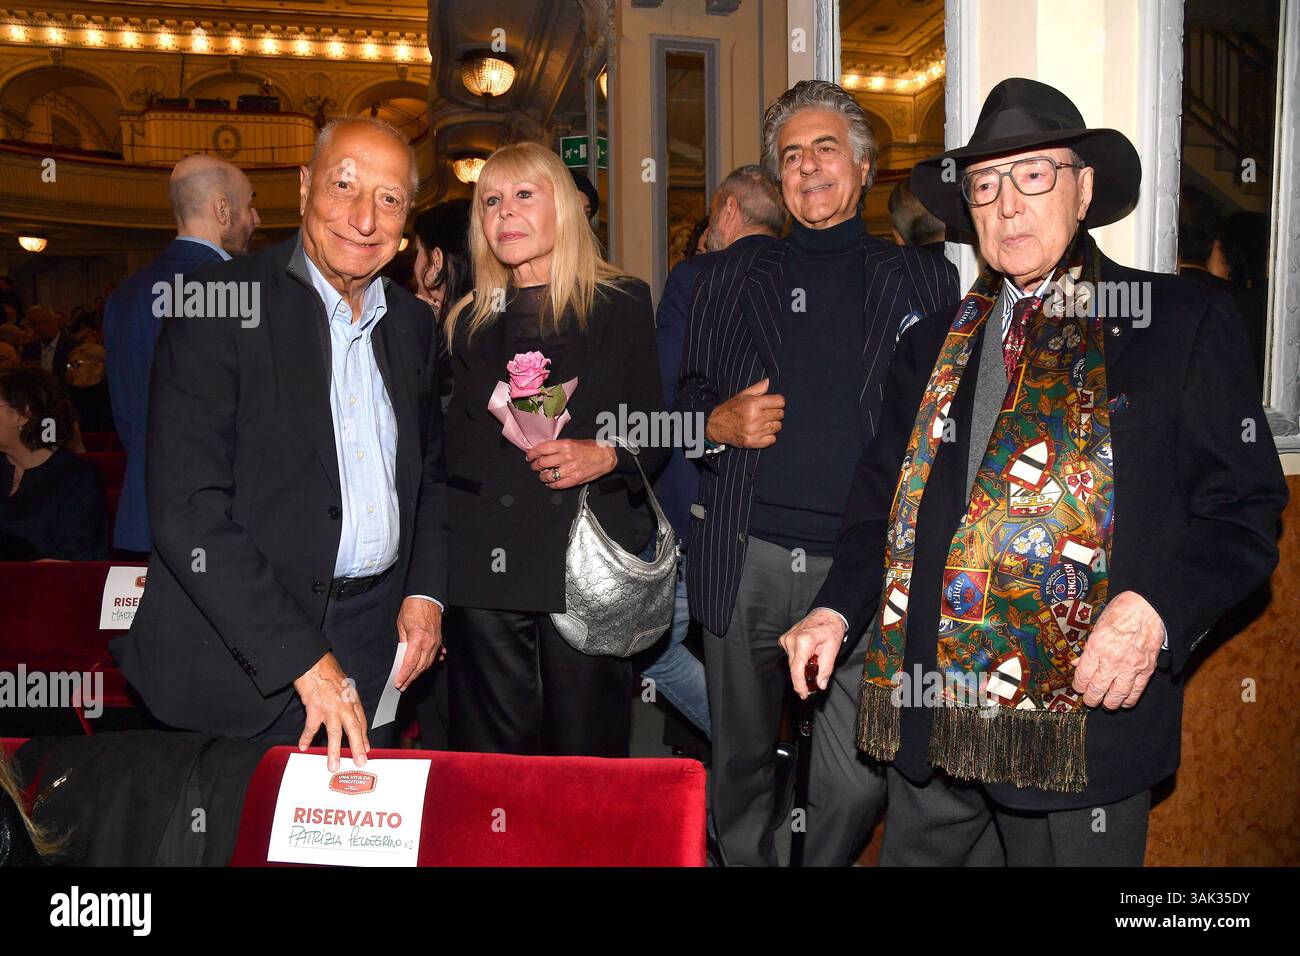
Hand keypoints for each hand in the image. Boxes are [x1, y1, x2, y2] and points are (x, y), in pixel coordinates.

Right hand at [292, 651, 369, 771]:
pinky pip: (311, 728)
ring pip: (334, 733)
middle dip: (357, 747)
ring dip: (334, 751)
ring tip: (333, 765)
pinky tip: (303, 747)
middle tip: (361, 762)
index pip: (361, 722)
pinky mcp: (315, 708)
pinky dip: (306, 738)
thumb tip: (347, 714)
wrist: (313, 662)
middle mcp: (344, 705)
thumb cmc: (328, 671)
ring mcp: (330, 708)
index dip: (364, 737)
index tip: (367, 749)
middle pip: (354, 729)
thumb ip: (346, 700)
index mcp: (352, 700)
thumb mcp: (344, 685)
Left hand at [395, 597, 443, 690]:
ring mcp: (435, 642)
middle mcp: (429, 643)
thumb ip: (403, 642)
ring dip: (419, 673)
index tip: (399, 683)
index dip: (404, 675)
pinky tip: (426, 668)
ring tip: (410, 680)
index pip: (410, 663)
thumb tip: (402, 655)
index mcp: (418, 639)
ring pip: (428, 663)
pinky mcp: (438, 640)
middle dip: (410, 678)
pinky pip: (434, 656)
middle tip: (402, 686)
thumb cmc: (413, 608)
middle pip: (420, 666)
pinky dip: (430, 663)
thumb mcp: (401, 625)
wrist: (427, 598)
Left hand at [526, 439, 617, 489]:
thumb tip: (543, 451)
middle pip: (542, 463)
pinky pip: (557, 484)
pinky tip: (550, 482)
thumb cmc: (591, 448)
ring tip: (542, 475)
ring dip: (542, 476)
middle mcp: (566, 457)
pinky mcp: (574, 480)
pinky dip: (551, 484)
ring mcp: (570, 469)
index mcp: (565, 445)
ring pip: (548, 475)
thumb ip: (558, 446)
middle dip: (535, 465)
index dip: (532, 453)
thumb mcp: (573, 441)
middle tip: (534, 466)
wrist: (606, 457)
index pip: (542, 449)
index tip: (529, 456)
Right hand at [706, 378, 784, 448]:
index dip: (778, 401)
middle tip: (767, 413)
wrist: (716, 427)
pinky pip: (772, 439)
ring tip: (763, 422)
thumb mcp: (742, 395)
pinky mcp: (753, 443)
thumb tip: (770, 381)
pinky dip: (769, 436)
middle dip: (776, 412)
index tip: (773, 403)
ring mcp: (754, 432)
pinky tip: (761, 432)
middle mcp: (754, 418)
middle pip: (780, 414)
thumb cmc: (731, 409)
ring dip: (773, 424)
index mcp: (753, 404)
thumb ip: (758, 388)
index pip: (780, 401)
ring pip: (777, 427)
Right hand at [779, 608, 846, 698]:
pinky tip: (807, 656)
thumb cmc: (831, 630)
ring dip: (801, 668)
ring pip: (792, 663)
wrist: (827, 615)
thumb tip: (821, 685)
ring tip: (814, 662)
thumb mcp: (833, 650)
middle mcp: (791, 640)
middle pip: (794, 668)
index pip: (797, 670)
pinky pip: (790, 656)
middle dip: (802, 678)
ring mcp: (786, 639)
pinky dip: (798, 660)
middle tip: (813, 685)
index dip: (799, 685)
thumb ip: (826, 669)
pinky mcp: (785, 639)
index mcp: (803, 642)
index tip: (804, 695)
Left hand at [1071, 591, 1165, 709]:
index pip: (1083, 676)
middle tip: (1089, 699)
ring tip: (1104, 703)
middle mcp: (1112, 660)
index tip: (1078, 687)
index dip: (1078, 685)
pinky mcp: (1146, 670)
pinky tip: (1123, 702)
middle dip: (1091, 698)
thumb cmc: (1121, 612)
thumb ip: (1088, 648)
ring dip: (1108, 703)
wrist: (1150, 608)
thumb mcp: (1097, 626)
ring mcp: (1131, 667)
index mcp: (1097, 647)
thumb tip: (1076, 663)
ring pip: (1116, 696)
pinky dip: (1128, 700)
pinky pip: (1136, 692)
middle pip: (1097, 689)